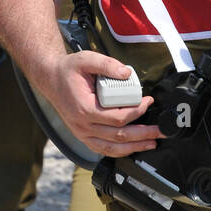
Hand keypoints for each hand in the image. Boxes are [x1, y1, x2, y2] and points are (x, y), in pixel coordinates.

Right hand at [32, 49, 161, 158]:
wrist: (50, 79)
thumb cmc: (68, 71)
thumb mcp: (86, 59)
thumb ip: (107, 65)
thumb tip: (127, 73)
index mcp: (84, 109)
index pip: (117, 118)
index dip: (137, 111)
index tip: (148, 101)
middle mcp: (82, 126)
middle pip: (118, 136)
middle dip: (143, 134)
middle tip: (159, 130)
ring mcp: (82, 134)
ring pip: (112, 147)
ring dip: (134, 147)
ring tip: (151, 143)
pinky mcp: (83, 136)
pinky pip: (103, 149)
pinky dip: (119, 151)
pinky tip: (132, 148)